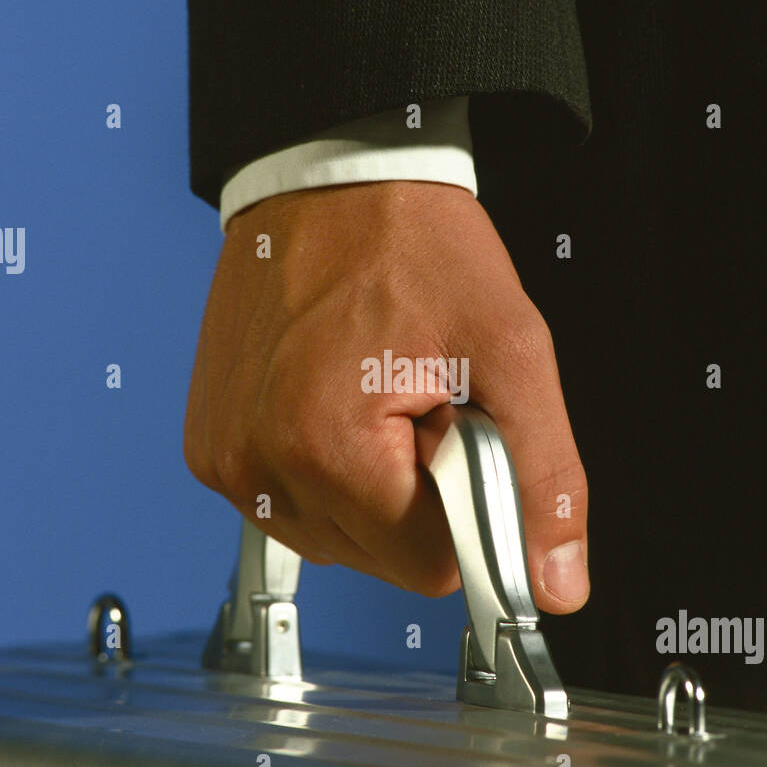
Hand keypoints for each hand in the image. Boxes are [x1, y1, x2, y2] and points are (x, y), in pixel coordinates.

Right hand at [184, 180, 588, 611]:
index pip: (432, 566)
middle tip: (418, 401)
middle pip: (384, 561)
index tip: (459, 430)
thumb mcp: (513, 352)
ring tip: (374, 396)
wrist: (333, 180)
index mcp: (325, 450)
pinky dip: (326, 474)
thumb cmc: (417, 246)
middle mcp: (257, 467)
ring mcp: (224, 461)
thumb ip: (544, 478)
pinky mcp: (209, 449)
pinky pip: (292, 508)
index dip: (469, 506)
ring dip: (372, 489)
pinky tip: (333, 401)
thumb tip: (557, 587)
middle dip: (419, 496)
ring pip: (338, 542)